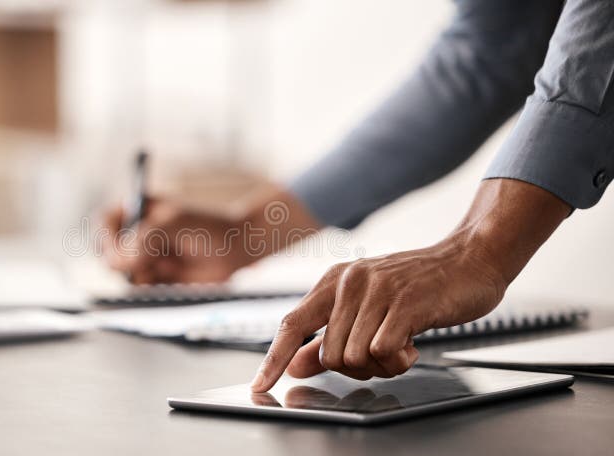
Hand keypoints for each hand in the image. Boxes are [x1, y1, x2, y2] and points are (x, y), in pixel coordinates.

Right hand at [102, 198, 249, 283]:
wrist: (236, 250)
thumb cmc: (209, 228)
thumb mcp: (175, 225)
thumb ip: (143, 241)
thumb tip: (118, 263)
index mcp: (136, 210)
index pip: (105, 223)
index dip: (107, 238)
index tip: (119, 250)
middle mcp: (136, 235)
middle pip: (108, 252)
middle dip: (125, 261)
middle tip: (147, 262)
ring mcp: (144, 258)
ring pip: (123, 274)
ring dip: (142, 274)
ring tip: (169, 265)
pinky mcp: (154, 279)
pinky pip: (139, 289)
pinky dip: (152, 286)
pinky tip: (174, 275)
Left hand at [251, 236, 505, 390]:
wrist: (470, 260)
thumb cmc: (418, 287)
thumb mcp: (367, 307)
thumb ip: (328, 336)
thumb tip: (295, 364)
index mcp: (334, 282)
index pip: (292, 324)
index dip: (274, 358)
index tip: (260, 384)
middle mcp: (350, 282)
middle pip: (329, 355)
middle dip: (356, 369)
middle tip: (384, 354)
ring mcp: (377, 289)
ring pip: (354, 357)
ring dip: (380, 365)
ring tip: (401, 345)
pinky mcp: (406, 301)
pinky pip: (384, 351)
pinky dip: (399, 359)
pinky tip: (413, 344)